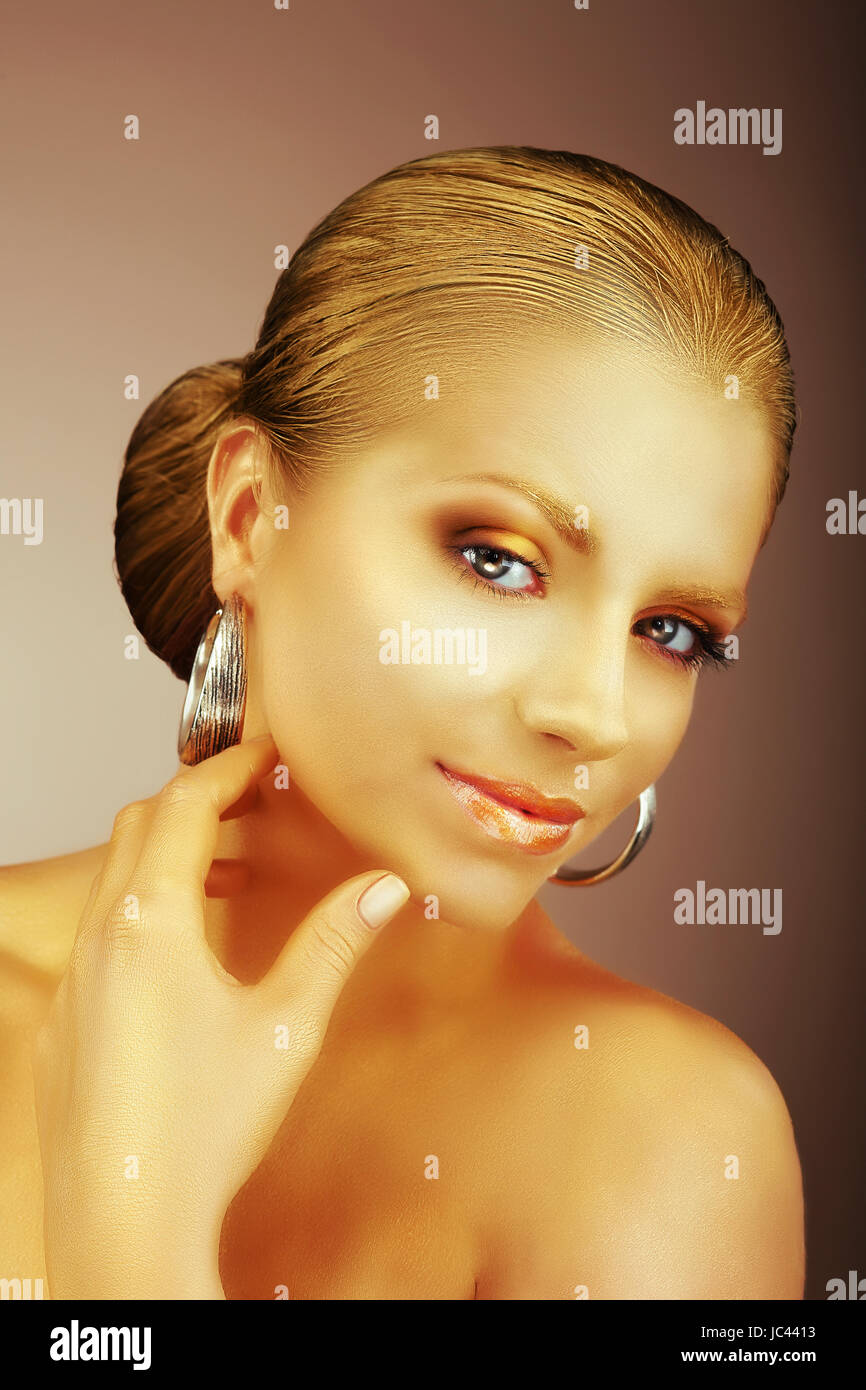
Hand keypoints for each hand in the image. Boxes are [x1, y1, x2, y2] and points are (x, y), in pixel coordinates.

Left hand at [31, 734, 409, 1299]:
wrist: (127, 1222)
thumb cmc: (203, 1128)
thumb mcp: (287, 1025)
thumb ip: (333, 943)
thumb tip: (383, 886)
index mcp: (151, 922)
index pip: (184, 805)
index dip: (228, 768)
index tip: (263, 754)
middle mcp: (99, 938)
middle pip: (138, 827)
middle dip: (194, 800)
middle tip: (251, 800)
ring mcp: (72, 980)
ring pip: (113, 880)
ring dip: (168, 856)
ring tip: (229, 870)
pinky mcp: (62, 1021)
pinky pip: (96, 933)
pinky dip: (141, 908)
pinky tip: (184, 954)